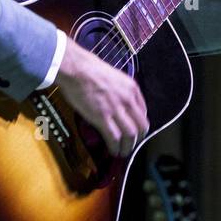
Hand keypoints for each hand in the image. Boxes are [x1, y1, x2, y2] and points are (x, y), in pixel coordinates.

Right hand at [56, 39, 148, 156]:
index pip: (143, 112)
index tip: (135, 130)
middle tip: (132, 144)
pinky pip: (114, 138)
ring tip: (123, 152)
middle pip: (141, 126)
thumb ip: (120, 90)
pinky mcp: (102, 117)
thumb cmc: (90, 69)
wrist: (76, 68)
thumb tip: (119, 102)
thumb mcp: (114, 76)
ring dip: (128, 146)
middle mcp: (128, 99)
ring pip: (130, 134)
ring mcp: (116, 109)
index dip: (140, 124)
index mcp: (132, 88)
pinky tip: (113, 151)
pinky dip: (115, 147)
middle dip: (138, 139)